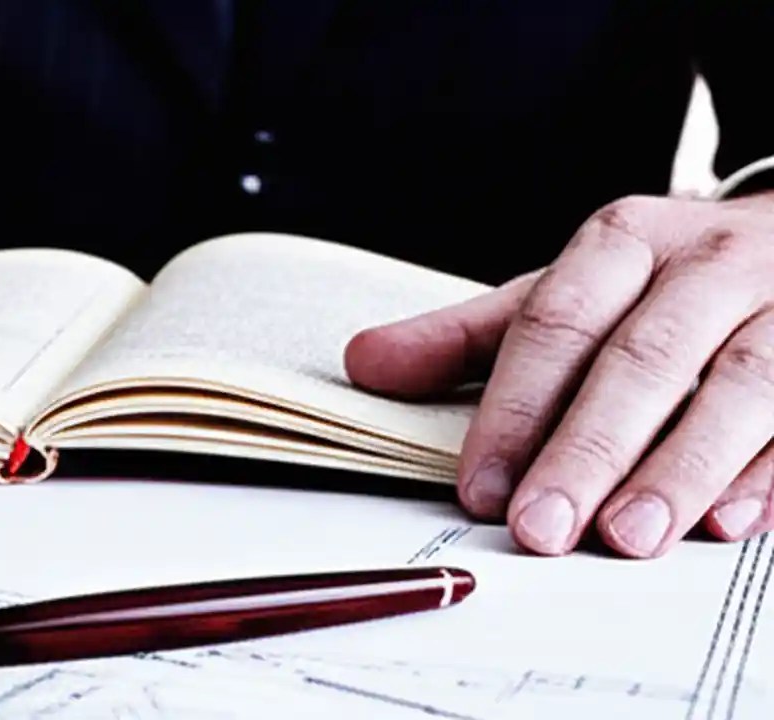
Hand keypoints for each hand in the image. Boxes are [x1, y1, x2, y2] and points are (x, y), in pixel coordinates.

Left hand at [345, 193, 773, 557]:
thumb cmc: (658, 286)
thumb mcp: (564, 293)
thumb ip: (469, 337)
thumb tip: (364, 364)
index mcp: (626, 242)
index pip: (555, 322)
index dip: (514, 408)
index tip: (479, 485)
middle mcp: (709, 265)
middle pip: (642, 358)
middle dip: (587, 450)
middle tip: (542, 529)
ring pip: (742, 385)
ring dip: (682, 467)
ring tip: (630, 537)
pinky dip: (772, 475)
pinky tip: (728, 524)